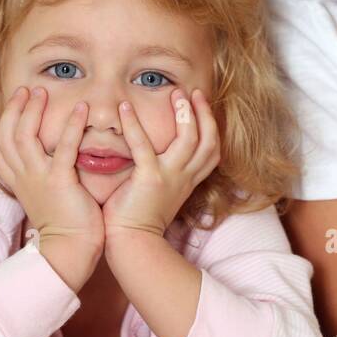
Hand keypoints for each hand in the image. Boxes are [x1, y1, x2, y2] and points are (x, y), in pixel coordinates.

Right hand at [0, 86, 104, 253]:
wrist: (69, 249)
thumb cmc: (62, 221)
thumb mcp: (42, 193)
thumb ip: (38, 173)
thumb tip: (44, 154)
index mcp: (17, 179)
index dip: (5, 119)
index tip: (18, 100)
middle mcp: (22, 176)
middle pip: (7, 134)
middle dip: (16, 109)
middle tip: (30, 89)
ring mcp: (38, 178)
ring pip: (25, 136)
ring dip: (34, 111)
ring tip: (44, 92)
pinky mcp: (59, 182)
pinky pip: (63, 148)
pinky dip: (71, 126)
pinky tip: (81, 109)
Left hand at [101, 88, 220, 253]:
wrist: (132, 244)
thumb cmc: (139, 219)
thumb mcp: (161, 193)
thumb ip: (165, 173)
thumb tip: (157, 153)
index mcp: (187, 181)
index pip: (212, 151)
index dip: (211, 126)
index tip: (201, 106)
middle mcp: (184, 178)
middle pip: (208, 141)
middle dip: (204, 114)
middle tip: (192, 93)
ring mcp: (169, 178)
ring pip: (189, 140)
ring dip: (183, 114)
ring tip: (174, 94)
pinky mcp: (149, 179)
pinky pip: (144, 146)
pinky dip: (134, 125)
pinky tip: (125, 108)